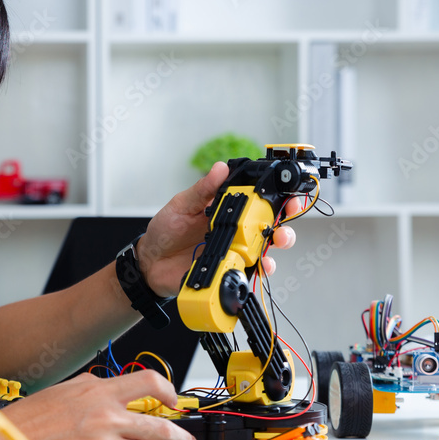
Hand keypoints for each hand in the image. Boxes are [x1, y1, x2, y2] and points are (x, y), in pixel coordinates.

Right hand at [2, 371, 197, 439]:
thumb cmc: (30, 421)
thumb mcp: (64, 392)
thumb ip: (93, 390)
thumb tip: (115, 393)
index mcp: (98, 391)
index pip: (150, 382)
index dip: (170, 392)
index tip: (175, 402)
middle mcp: (107, 416)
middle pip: (161, 426)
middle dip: (182, 438)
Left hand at [139, 161, 299, 296]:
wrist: (150, 262)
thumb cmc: (165, 230)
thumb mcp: (182, 205)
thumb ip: (203, 189)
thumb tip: (220, 168)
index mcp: (227, 208)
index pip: (258, 199)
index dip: (278, 196)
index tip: (288, 196)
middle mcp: (236, 228)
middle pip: (270, 224)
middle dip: (284, 224)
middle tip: (282, 223)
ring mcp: (234, 249)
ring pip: (266, 248)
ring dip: (275, 246)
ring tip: (272, 245)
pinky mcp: (228, 268)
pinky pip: (250, 270)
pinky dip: (258, 269)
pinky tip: (256, 265)